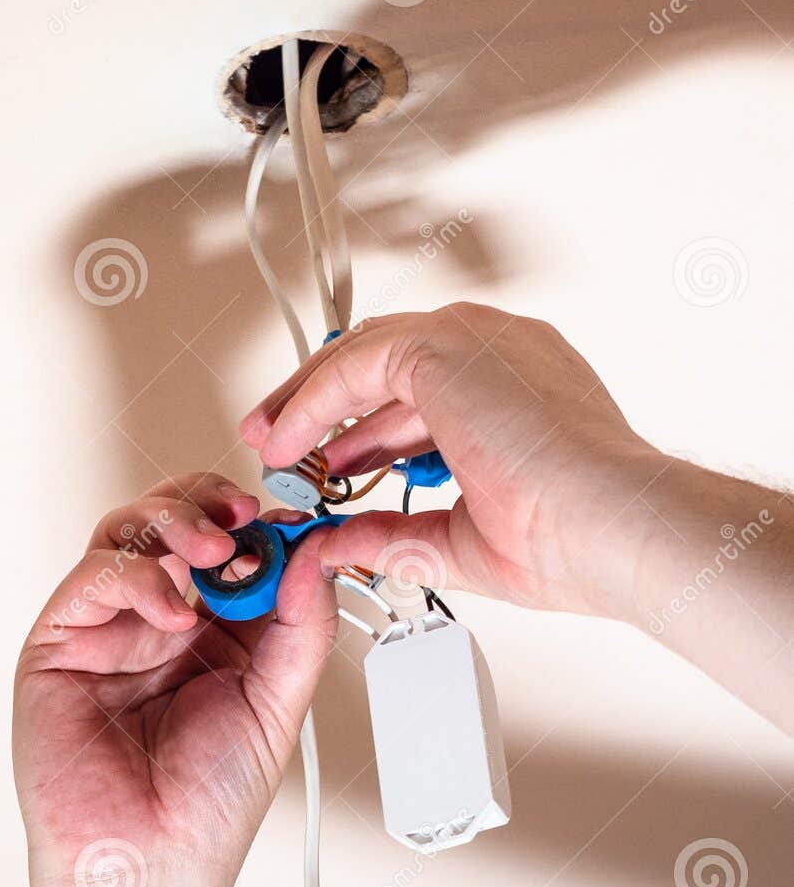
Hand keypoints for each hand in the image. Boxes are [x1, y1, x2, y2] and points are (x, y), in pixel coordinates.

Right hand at [13, 473, 335, 886]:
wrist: (152, 867)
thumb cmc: (206, 807)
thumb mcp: (278, 704)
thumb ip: (301, 625)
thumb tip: (315, 550)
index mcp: (212, 637)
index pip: (232, 548)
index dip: (260, 524)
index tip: (296, 520)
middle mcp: (156, 624)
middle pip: (174, 523)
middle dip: (210, 504)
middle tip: (244, 516)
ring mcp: (106, 631)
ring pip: (127, 533)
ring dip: (174, 522)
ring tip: (211, 549)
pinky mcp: (58, 645)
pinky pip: (92, 577)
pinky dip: (135, 576)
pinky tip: (171, 613)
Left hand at [240, 304, 678, 621]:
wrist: (616, 531)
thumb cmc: (575, 542)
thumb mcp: (457, 542)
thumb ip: (394, 536)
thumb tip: (336, 545)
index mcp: (514, 386)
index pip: (418, 388)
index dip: (362, 427)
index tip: (326, 463)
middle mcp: (496, 351)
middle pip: (382, 358)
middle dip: (323, 405)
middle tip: (278, 445)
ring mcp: (473, 340)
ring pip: (362, 353)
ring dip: (308, 400)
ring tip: (269, 443)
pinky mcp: (446, 348)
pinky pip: (354, 364)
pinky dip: (314, 403)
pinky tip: (287, 442)